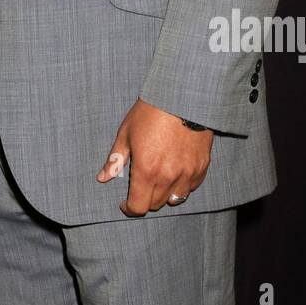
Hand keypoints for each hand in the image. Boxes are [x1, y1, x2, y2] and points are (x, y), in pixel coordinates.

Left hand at [96, 96, 212, 214]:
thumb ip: (115, 159)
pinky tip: (175, 173)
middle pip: (155, 204)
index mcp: (146, 170)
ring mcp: (188, 173)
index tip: (125, 203)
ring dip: (164, 194)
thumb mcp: (126, 133)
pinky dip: (182, 185)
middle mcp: (168, 176)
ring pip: (174, 199)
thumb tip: (103, 177)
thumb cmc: (151, 111)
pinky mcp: (202, 166)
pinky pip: (191, 187)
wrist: (182, 96)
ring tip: (158, 180)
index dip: (129, 208)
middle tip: (140, 185)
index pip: (138, 206)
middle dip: (144, 199)